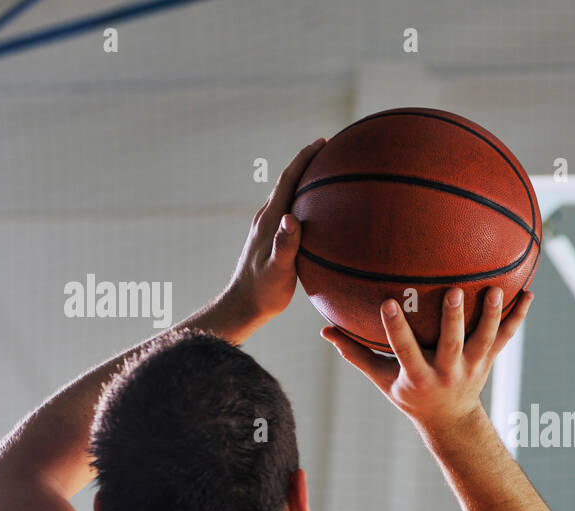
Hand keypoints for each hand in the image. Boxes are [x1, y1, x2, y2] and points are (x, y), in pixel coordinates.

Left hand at [223, 138, 325, 321]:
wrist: (244, 305)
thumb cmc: (263, 292)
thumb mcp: (277, 271)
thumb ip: (285, 245)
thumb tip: (292, 219)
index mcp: (270, 220)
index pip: (288, 180)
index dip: (304, 159)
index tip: (322, 142)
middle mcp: (268, 218)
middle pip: (289, 181)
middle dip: (308, 162)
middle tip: (330, 149)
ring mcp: (269, 228)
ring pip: (289, 195)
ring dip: (306, 180)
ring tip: (328, 173)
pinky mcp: (273, 239)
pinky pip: (292, 211)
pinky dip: (306, 202)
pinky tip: (319, 211)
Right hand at [321, 286, 532, 431]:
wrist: (449, 420)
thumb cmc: (409, 394)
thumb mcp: (382, 379)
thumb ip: (355, 354)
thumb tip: (324, 330)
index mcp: (418, 376)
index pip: (404, 350)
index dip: (396, 329)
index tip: (388, 304)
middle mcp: (447, 371)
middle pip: (452, 344)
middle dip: (453, 319)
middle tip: (454, 291)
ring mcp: (472, 366)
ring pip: (484, 339)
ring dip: (491, 315)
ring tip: (495, 288)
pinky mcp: (488, 360)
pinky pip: (505, 337)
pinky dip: (517, 317)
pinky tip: (529, 294)